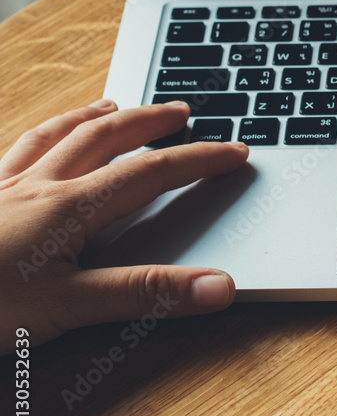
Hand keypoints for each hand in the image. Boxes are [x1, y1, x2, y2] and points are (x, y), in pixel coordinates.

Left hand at [0, 101, 248, 350]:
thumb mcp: (68, 310)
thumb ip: (145, 295)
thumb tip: (218, 286)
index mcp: (70, 208)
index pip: (151, 174)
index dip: (198, 160)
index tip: (234, 151)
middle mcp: (37, 186)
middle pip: (105, 138)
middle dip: (150, 121)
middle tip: (183, 110)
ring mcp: (1, 187)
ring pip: (55, 134)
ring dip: (94, 117)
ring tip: (115, 105)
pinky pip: (12, 149)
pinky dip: (36, 134)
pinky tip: (34, 141)